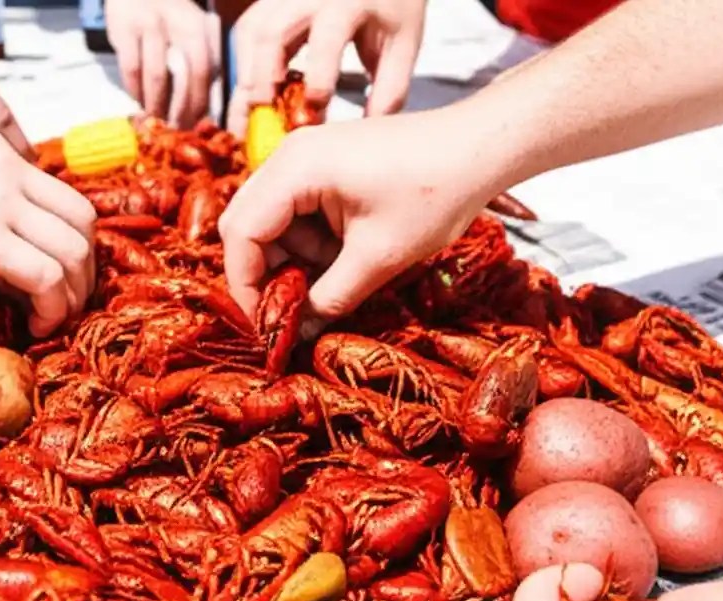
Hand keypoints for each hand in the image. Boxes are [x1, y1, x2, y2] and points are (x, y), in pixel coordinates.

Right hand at [0, 130, 95, 337]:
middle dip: (84, 270)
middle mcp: (5, 168)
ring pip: (74, 251)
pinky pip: (47, 278)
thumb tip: (6, 261)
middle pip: (82, 221)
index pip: (64, 195)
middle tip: (67, 303)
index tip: (60, 277)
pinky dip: (53, 308)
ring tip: (51, 320)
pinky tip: (34, 326)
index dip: (72, 242)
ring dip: (73, 294)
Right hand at [106, 0, 213, 127]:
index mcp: (199, 28)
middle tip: (174, 130)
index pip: (206, 72)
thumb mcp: (192, 27)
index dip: (200, 103)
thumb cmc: (168, 14)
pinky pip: (131, 70)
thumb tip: (204, 106)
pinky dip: (134, 91)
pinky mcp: (124, 30)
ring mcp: (149, 26)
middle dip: (180, 110)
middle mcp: (178, 25)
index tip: (196, 125)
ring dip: (155, 105)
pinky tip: (138, 101)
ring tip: (155, 121)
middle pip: (184, 78)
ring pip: (156, 78)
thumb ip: (202, 58)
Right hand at [219, 109, 497, 321]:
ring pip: (273, 220)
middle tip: (293, 309)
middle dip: (266, 272)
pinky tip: (345, 256)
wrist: (482, 146)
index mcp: (296, 168)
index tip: (266, 323)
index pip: (241, 232)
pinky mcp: (325, 164)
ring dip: (295, 258)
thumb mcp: (378, 258)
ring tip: (339, 277)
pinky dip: (312, 240)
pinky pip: (297, 209)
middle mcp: (289, 155)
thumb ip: (329, 298)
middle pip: (248, 223)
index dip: (246, 284)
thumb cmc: (435, 194)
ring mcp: (306, 156)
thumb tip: (297, 332)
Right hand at [226, 0, 425, 135]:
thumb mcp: (403, 44)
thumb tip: (365, 134)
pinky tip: (252, 92)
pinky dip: (244, 63)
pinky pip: (246, 30)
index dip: (318, 77)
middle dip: (263, 78)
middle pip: (272, 33)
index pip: (326, 40)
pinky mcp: (272, 2)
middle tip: (263, 118)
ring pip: (250, 31)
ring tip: (251, 112)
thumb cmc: (392, 7)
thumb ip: (389, 88)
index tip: (316, 109)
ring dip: (247, 74)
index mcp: (347, 3)